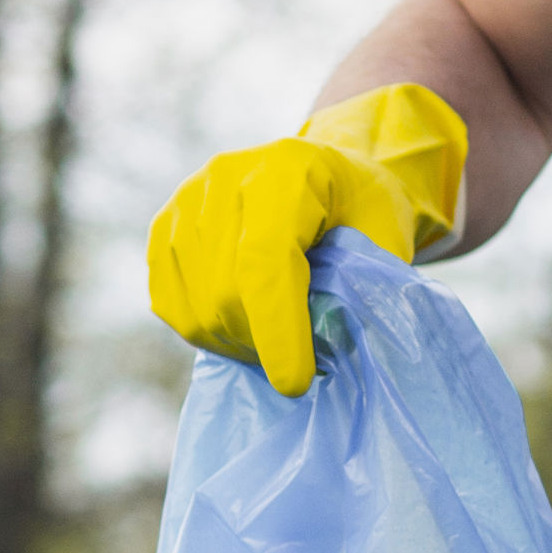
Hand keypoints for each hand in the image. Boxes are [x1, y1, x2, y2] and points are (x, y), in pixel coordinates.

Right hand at [144, 84, 467, 394]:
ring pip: (196, 307)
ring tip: (275, 346)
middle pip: (225, 292)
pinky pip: (170, 304)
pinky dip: (205, 333)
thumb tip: (336, 344)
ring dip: (236, 344)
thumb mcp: (387, 235)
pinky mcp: (164, 226)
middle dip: (262, 345)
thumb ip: (366, 285)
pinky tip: (243, 331)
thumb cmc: (362, 208)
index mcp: (286, 169)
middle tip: (301, 364)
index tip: (295, 383)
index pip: (265, 262)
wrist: (327, 173)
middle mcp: (225, 176)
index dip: (277, 330)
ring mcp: (187, 199)